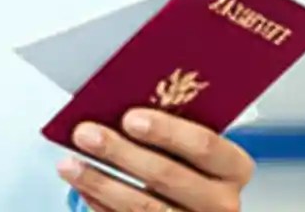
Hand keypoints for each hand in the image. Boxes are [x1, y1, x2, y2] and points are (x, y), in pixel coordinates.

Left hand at [57, 109, 253, 211]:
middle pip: (168, 175)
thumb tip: (117, 104)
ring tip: (71, 164)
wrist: (195, 208)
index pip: (205, 145)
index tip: (130, 118)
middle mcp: (222, 203)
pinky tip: (84, 188)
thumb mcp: (192, 145)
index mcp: (233, 168)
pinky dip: (100, 205)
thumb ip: (170, 128)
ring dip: (100, 182)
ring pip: (144, 208)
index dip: (166, 131)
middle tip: (86, 134)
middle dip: (120, 152)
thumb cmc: (192, 167)